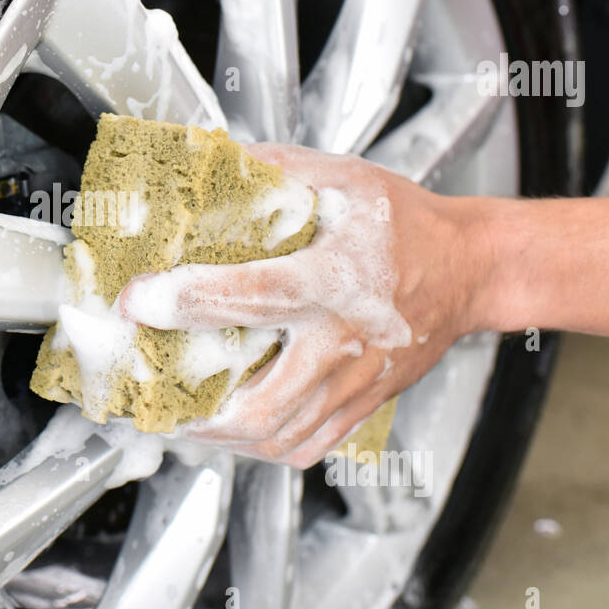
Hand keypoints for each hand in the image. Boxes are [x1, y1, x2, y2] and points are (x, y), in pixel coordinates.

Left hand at [116, 142, 485, 467]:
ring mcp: (354, 380)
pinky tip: (232, 428)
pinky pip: (306, 445)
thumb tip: (208, 162)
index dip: (186, 300)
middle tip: (151, 391)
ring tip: (179, 417)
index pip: (249, 295)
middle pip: (262, 402)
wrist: (470, 269)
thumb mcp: (343, 178)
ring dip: (220, 435)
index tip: (138, 300)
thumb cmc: (407, 225)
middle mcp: (343, 338)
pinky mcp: (362, 403)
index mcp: (334, 277)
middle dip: (194, 407)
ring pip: (279, 435)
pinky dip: (260, 446)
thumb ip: (274, 171)